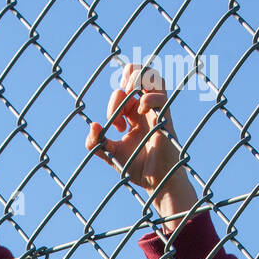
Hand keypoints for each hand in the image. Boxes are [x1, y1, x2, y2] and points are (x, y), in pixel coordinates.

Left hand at [86, 62, 197, 234]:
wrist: (155, 182)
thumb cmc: (136, 168)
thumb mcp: (110, 154)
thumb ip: (96, 143)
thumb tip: (93, 125)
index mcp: (133, 114)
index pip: (123, 91)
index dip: (115, 101)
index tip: (116, 126)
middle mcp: (145, 109)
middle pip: (138, 75)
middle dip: (124, 86)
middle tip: (121, 108)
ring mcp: (156, 111)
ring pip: (153, 76)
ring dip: (138, 79)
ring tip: (132, 95)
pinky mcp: (165, 118)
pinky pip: (161, 96)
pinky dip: (148, 98)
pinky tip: (141, 111)